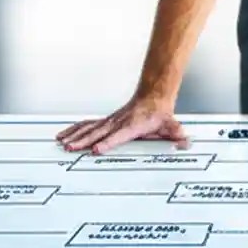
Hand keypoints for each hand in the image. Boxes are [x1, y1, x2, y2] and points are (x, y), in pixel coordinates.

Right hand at [55, 98, 189, 154]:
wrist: (153, 97)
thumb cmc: (159, 114)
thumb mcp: (170, 125)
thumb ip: (176, 134)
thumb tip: (185, 141)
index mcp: (132, 126)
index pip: (118, 136)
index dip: (107, 143)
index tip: (96, 150)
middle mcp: (117, 122)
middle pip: (98, 132)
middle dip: (84, 141)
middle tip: (71, 148)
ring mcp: (109, 121)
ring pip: (89, 128)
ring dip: (75, 136)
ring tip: (62, 143)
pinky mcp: (105, 121)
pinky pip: (86, 125)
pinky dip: (73, 129)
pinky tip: (62, 135)